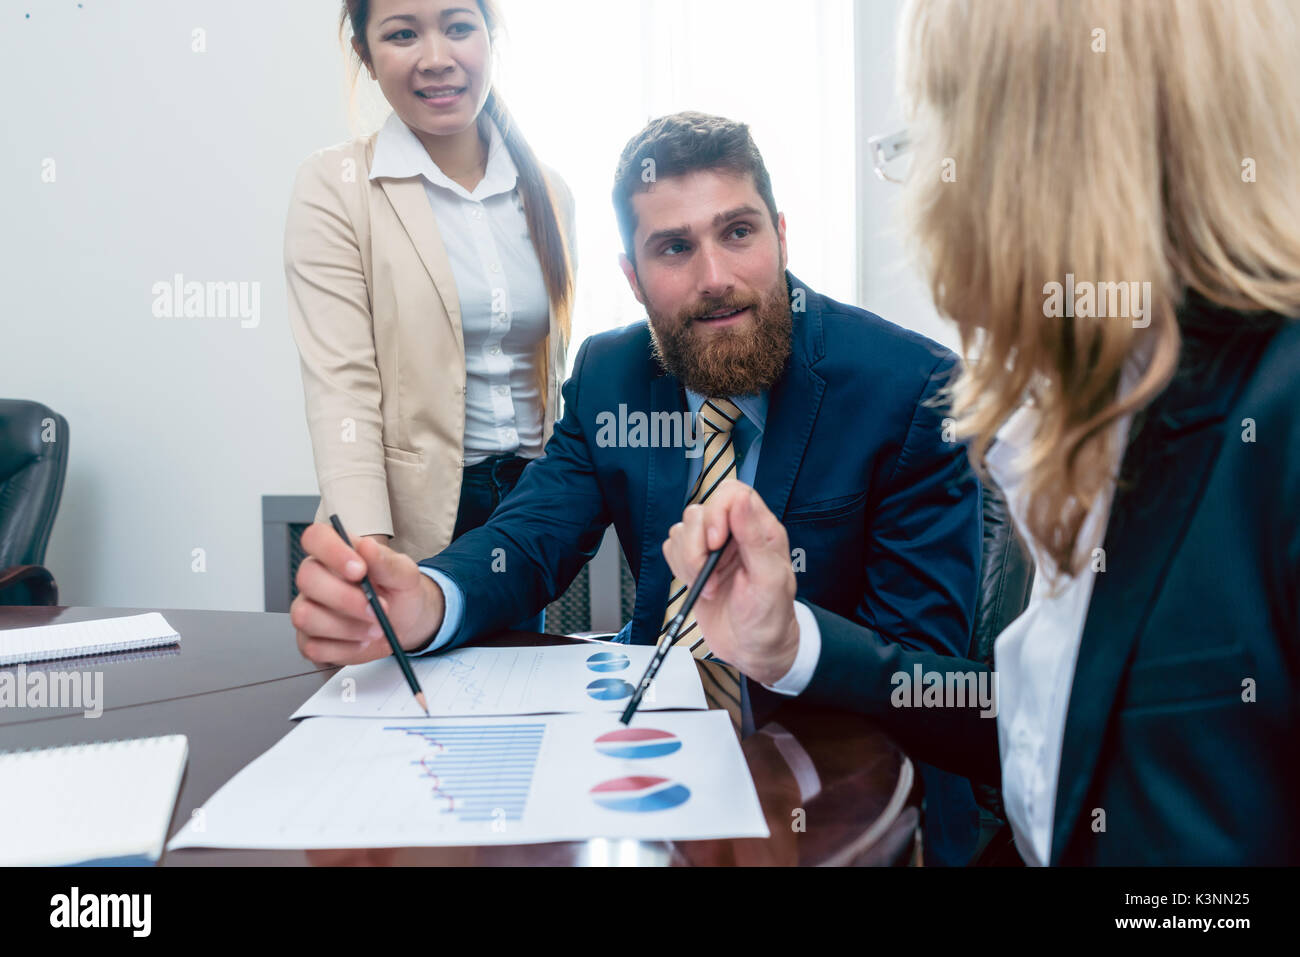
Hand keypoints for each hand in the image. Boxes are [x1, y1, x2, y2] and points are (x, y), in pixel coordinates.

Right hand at [291, 523, 444, 664]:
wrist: (405, 622)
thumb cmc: (398, 591)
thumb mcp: (404, 574)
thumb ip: (386, 562)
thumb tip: (367, 546)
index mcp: (336, 553)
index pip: (315, 537)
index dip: (331, 552)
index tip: (359, 570)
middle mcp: (316, 578)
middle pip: (306, 579)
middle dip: (346, 599)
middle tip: (377, 610)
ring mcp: (309, 609)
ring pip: (305, 616)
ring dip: (347, 628)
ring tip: (377, 629)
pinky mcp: (309, 640)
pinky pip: (314, 647)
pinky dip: (346, 650)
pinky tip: (364, 643)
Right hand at [661, 480, 799, 685]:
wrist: (752, 649)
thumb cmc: (769, 618)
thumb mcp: (769, 579)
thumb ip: (753, 536)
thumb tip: (740, 499)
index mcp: (760, 529)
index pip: (732, 493)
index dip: (717, 513)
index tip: (716, 543)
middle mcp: (735, 533)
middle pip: (700, 512)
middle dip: (698, 547)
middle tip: (711, 578)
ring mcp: (713, 548)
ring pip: (682, 530)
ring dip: (689, 562)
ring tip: (709, 588)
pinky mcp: (694, 563)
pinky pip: (672, 548)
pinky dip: (679, 569)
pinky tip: (698, 587)